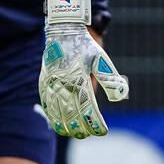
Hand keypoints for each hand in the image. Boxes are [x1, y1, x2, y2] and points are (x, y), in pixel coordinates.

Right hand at [39, 0, 128, 136]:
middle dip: (81, 127)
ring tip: (73, 133)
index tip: (102, 131)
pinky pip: (46, 102)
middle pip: (72, 114)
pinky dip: (51, 115)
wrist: (63, 29)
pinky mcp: (44, 81)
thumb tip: (119, 98)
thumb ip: (110, 79)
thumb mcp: (101, 59)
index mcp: (80, 79)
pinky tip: (55, 123)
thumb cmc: (85, 45)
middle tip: (88, 134)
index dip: (95, 123)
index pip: (89, 109)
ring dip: (65, 124)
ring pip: (57, 111)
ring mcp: (52, 83)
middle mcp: (64, 83)